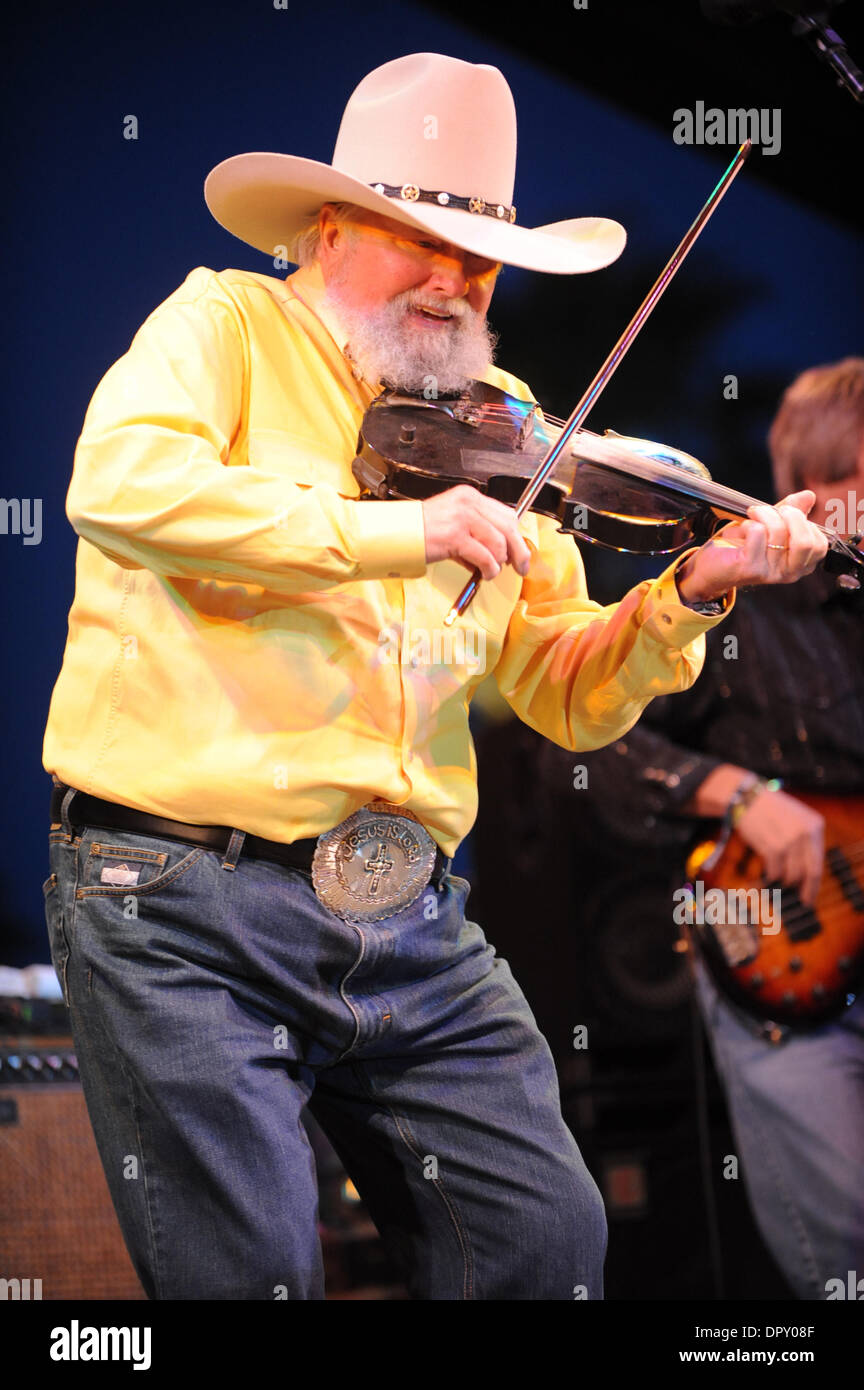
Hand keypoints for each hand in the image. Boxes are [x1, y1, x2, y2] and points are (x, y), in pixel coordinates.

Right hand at [422, 485, 530, 578]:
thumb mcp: (452, 522)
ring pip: (499, 543)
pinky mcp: (455, 536)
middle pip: (509, 527)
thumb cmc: (421, 530)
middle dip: (518, 550)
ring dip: (499, 563)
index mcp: (469, 496)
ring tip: (491, 571)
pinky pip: (485, 556)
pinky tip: (484, 574)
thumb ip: (476, 533)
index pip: (506, 514)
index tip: (518, 551)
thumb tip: (497, 554)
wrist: (398, 533)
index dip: (516, 535)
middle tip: (520, 567)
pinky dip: (489, 569)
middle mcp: (469, 503)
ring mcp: (462, 518)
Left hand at [676, 490, 827, 603]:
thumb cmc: (741, 546)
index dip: (804, 522)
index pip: (819, 544)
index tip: (786, 514)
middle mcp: (789, 573)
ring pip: (778, 531)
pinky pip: (758, 533)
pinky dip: (748, 524)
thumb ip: (791, 512)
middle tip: (770, 510)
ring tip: (751, 516)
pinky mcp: (751, 567)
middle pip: (805, 541)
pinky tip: (741, 531)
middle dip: (790, 516)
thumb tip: (809, 496)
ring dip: (762, 514)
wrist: (710, 567)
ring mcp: (771, 572)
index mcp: (800, 565)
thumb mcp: (771, 526)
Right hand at [735, 788, 825, 905]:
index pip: (819, 862)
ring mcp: (789, 840)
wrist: (747, 797)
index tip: (811, 896)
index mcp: (815, 825)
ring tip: (778, 875)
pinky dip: (772, 875)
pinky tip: (768, 871)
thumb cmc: (771, 811)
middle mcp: (805, 833)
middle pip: (809, 872)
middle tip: (803, 900)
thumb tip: (808, 875)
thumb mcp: (796, 820)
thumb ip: (806, 842)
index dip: (815, 883)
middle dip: (806, 890)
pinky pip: (775, 871)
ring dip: (785, 879)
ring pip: (792, 875)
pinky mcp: (772, 846)